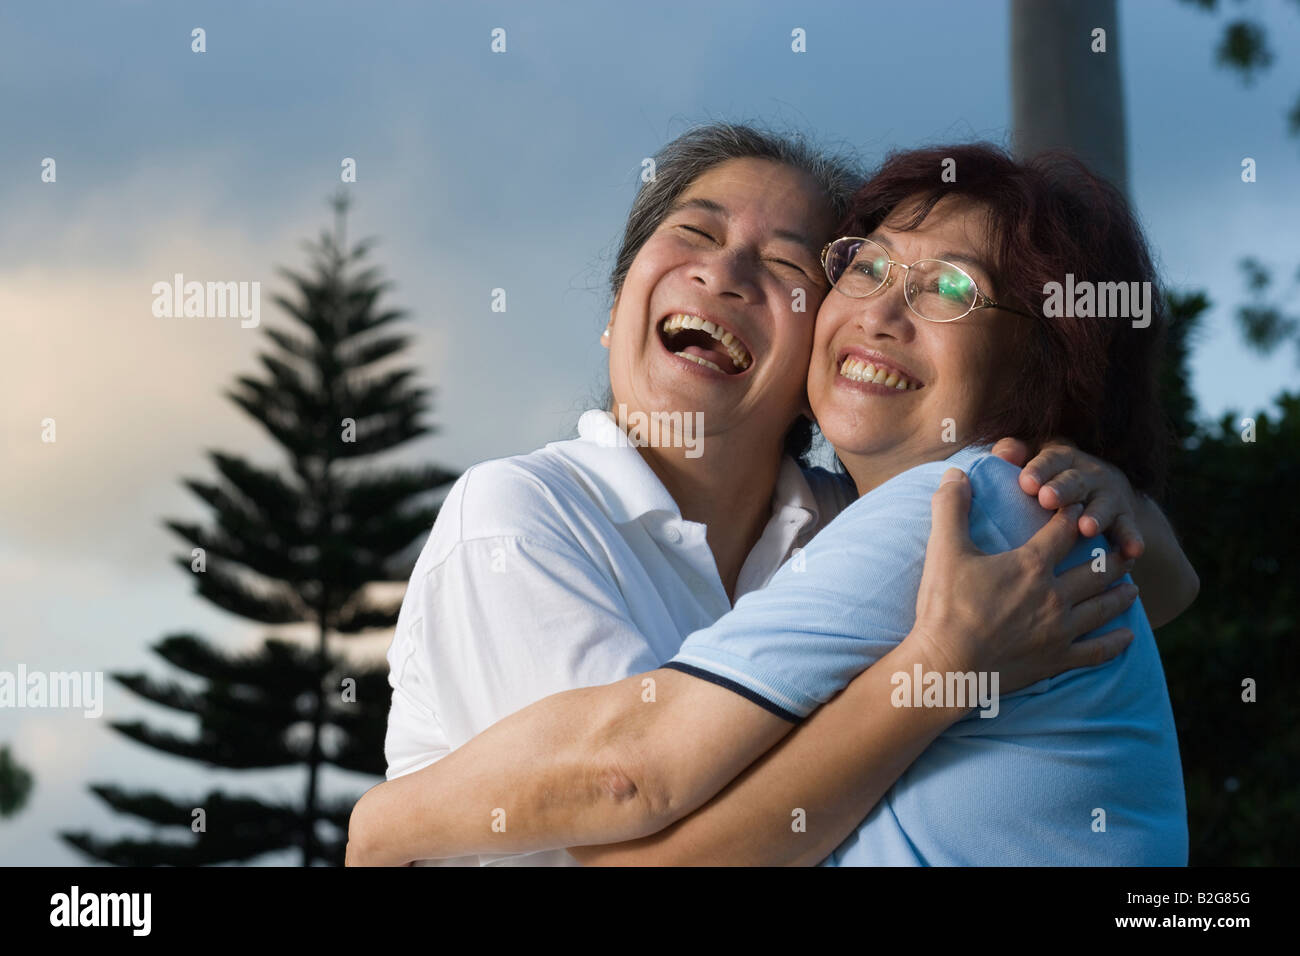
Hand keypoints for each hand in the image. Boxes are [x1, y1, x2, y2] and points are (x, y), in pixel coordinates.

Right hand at [910, 468, 1136, 693]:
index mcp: (1031, 565)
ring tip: (1132, 586)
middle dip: (1113, 554)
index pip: (1065, 530)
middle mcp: (1055, 595)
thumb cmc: (944, 608)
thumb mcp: (943, 551)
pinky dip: (1116, 642)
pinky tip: (1129, 637)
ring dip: (1120, 594)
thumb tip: (955, 473)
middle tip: (1125, 546)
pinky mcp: (1056, 659)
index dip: (1075, 514)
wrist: (947, 667)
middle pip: (1096, 569)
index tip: (1080, 506)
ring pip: (1103, 607)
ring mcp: (1059, 630)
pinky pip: (1097, 651)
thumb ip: (951, 508)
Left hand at [991, 437, 1144, 560]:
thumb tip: (1003, 454)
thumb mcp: (1034, 463)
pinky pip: (1128, 529)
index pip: (1051, 459)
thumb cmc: (1051, 479)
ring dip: (1096, 516)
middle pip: (1075, 481)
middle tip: (1047, 499)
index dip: (1039, 469)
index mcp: (1063, 458)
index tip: (1026, 482)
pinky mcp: (1124, 518)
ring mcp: (1108, 496)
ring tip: (1087, 528)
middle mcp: (1088, 474)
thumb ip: (1016, 454)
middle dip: (1062, 490)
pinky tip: (1132, 551)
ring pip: (1102, 505)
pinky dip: (1131, 539)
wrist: (1101, 492)